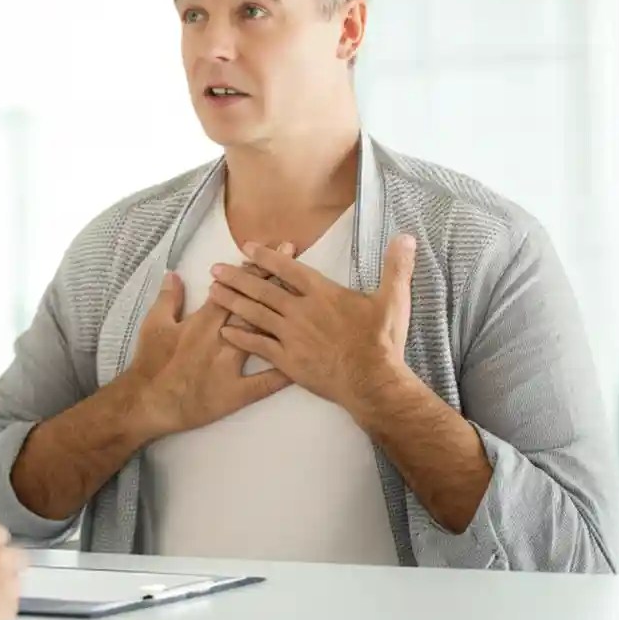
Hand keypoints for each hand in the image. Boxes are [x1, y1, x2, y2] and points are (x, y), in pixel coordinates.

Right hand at [125, 267, 292, 440]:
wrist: (148, 402)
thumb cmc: (149, 363)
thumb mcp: (154, 326)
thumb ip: (167, 299)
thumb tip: (174, 274)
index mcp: (203, 321)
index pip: (234, 289)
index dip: (255, 269)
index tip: (275, 250)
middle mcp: (221, 337)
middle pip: (255, 305)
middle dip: (277, 281)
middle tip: (298, 260)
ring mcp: (230, 365)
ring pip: (263, 337)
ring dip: (286, 319)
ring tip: (309, 304)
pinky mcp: (235, 393)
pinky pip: (265, 384)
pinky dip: (285, 374)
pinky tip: (306, 364)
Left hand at [208, 234, 416, 413]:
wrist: (372, 381)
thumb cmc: (382, 341)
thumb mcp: (394, 299)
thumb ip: (396, 267)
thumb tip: (406, 238)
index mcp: (322, 293)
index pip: (288, 269)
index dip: (266, 256)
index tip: (247, 247)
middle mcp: (300, 310)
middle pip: (262, 289)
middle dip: (236, 277)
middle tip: (215, 268)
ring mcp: (291, 336)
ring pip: (254, 314)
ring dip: (231, 301)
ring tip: (213, 291)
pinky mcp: (287, 360)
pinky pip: (257, 345)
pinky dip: (239, 336)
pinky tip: (224, 330)